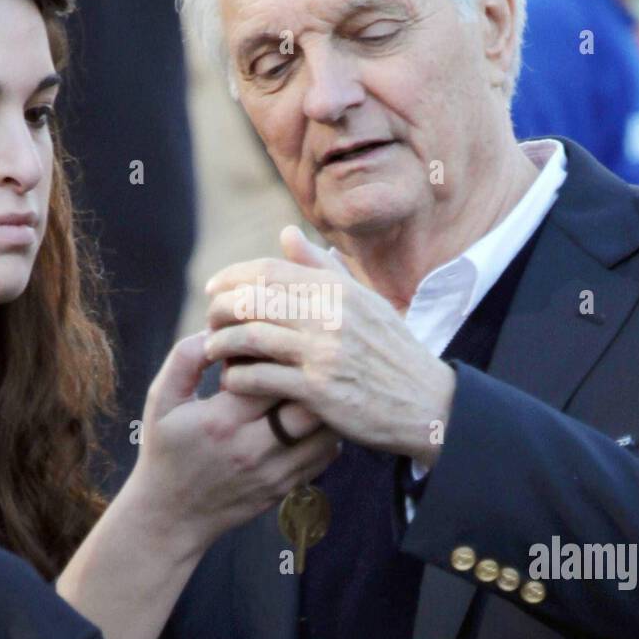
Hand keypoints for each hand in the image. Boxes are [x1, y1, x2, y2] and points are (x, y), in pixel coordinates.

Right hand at [124, 332, 340, 562]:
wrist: (170, 516)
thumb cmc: (165, 449)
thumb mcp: (161, 401)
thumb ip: (185, 359)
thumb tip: (217, 328)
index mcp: (221, 422)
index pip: (272, 377)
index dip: (281, 354)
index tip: (278, 343)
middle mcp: (252, 450)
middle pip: (308, 405)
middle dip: (311, 379)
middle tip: (306, 361)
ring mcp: (273, 474)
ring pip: (325, 432)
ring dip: (323, 405)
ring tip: (313, 386)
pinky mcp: (286, 488)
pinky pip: (326, 455)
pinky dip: (325, 432)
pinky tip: (309, 417)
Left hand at [204, 227, 455, 468]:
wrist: (428, 405)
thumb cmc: (391, 352)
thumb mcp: (365, 302)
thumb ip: (322, 269)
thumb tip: (286, 233)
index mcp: (338, 290)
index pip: (269, 271)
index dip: (232, 277)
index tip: (212, 290)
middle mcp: (330, 315)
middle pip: (253, 300)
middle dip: (220, 310)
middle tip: (210, 322)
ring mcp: (324, 353)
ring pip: (251, 337)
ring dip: (222, 344)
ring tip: (212, 350)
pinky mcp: (319, 391)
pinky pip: (262, 378)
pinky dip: (238, 378)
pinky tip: (231, 381)